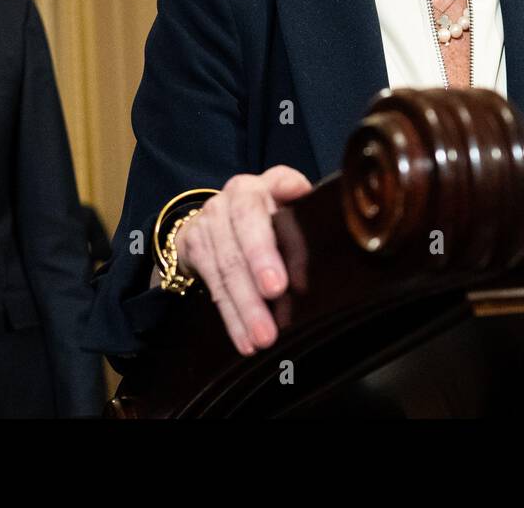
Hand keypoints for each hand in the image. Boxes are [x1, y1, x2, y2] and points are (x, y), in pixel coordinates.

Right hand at [173, 165, 314, 354]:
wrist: (220, 220)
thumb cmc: (272, 220)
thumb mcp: (293, 213)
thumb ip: (307, 225)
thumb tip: (329, 252)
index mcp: (268, 182)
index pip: (279, 184)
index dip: (288, 194)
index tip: (294, 209)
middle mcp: (236, 194)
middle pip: (247, 227)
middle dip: (260, 260)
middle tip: (276, 291)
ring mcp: (211, 218)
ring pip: (228, 263)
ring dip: (246, 305)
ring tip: (265, 336)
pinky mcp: (194, 244)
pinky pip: (213, 284)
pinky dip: (232, 316)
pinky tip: (245, 341)